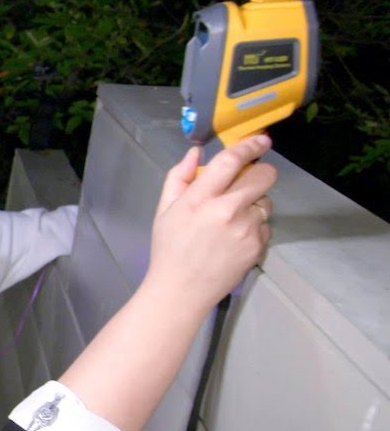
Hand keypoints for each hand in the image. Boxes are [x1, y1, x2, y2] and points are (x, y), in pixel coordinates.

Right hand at [147, 135, 276, 309]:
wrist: (181, 291)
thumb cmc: (169, 249)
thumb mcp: (164, 211)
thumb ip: (178, 178)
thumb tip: (197, 152)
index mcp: (199, 199)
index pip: (231, 161)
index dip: (250, 145)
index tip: (261, 140)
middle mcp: (226, 210)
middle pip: (265, 175)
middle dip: (261, 173)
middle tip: (248, 183)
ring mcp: (246, 229)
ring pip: (266, 202)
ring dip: (254, 205)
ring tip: (233, 222)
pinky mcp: (258, 246)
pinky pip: (266, 226)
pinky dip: (254, 228)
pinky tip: (235, 241)